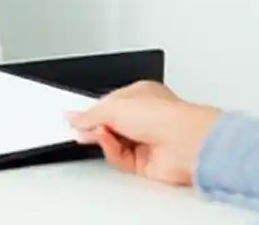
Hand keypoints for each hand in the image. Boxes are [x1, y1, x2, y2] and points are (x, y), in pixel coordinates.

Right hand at [67, 81, 220, 186]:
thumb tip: (73, 117)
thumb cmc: (164, 115)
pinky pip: (119, 158)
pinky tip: (110, 143)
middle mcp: (144, 117)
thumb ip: (90, 114)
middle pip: (108, 124)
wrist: (185, 143)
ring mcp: (145, 140)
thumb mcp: (114, 106)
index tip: (74, 117)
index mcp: (140, 95)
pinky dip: (111, 151)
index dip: (91, 110)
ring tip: (98, 133)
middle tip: (81, 128)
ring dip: (102, 139)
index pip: (108, 103)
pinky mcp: (144, 162)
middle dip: (94, 126)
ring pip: (111, 142)